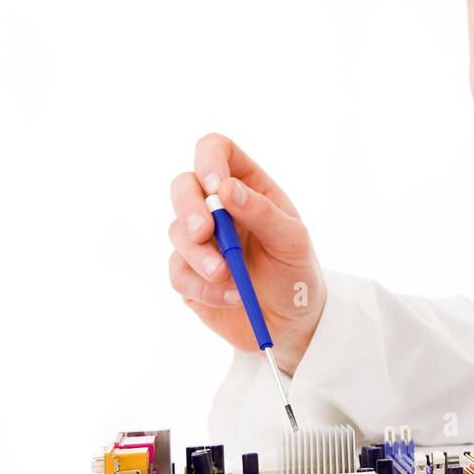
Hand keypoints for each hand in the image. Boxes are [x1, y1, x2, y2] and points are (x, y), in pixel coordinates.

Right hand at [168, 133, 325, 373]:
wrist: (291, 323)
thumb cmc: (296, 272)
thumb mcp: (292, 241)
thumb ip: (262, 213)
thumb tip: (226, 188)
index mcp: (246, 186)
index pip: (216, 150)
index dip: (209, 159)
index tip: (216, 186)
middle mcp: (217, 208)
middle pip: (183, 185)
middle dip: (188, 207)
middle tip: (205, 232)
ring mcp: (199, 241)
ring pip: (176, 231)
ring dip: (200, 256)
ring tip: (228, 276)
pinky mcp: (188, 274)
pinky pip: (178, 273)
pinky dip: (204, 287)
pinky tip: (232, 296)